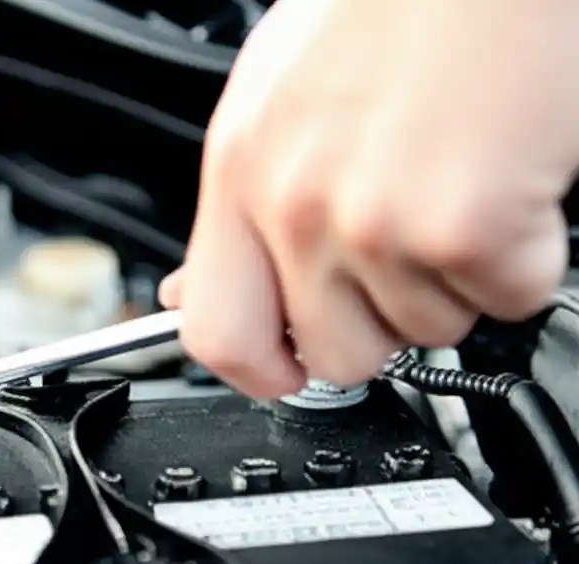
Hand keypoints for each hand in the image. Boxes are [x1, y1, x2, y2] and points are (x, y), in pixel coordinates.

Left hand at [159, 0, 577, 396]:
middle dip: (382, 321)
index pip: (217, 332)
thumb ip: (245, 204)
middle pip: (335, 354)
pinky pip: (505, 299)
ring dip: (455, 278)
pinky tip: (507, 183)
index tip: (288, 370)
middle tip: (408, 248)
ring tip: (458, 184)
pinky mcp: (463, 229)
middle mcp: (295, 206)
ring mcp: (375, 224)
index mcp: (241, 172)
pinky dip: (522, 257)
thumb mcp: (276, 99)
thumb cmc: (396, 3)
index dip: (260, 372)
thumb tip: (195, 289)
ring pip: (426, 330)